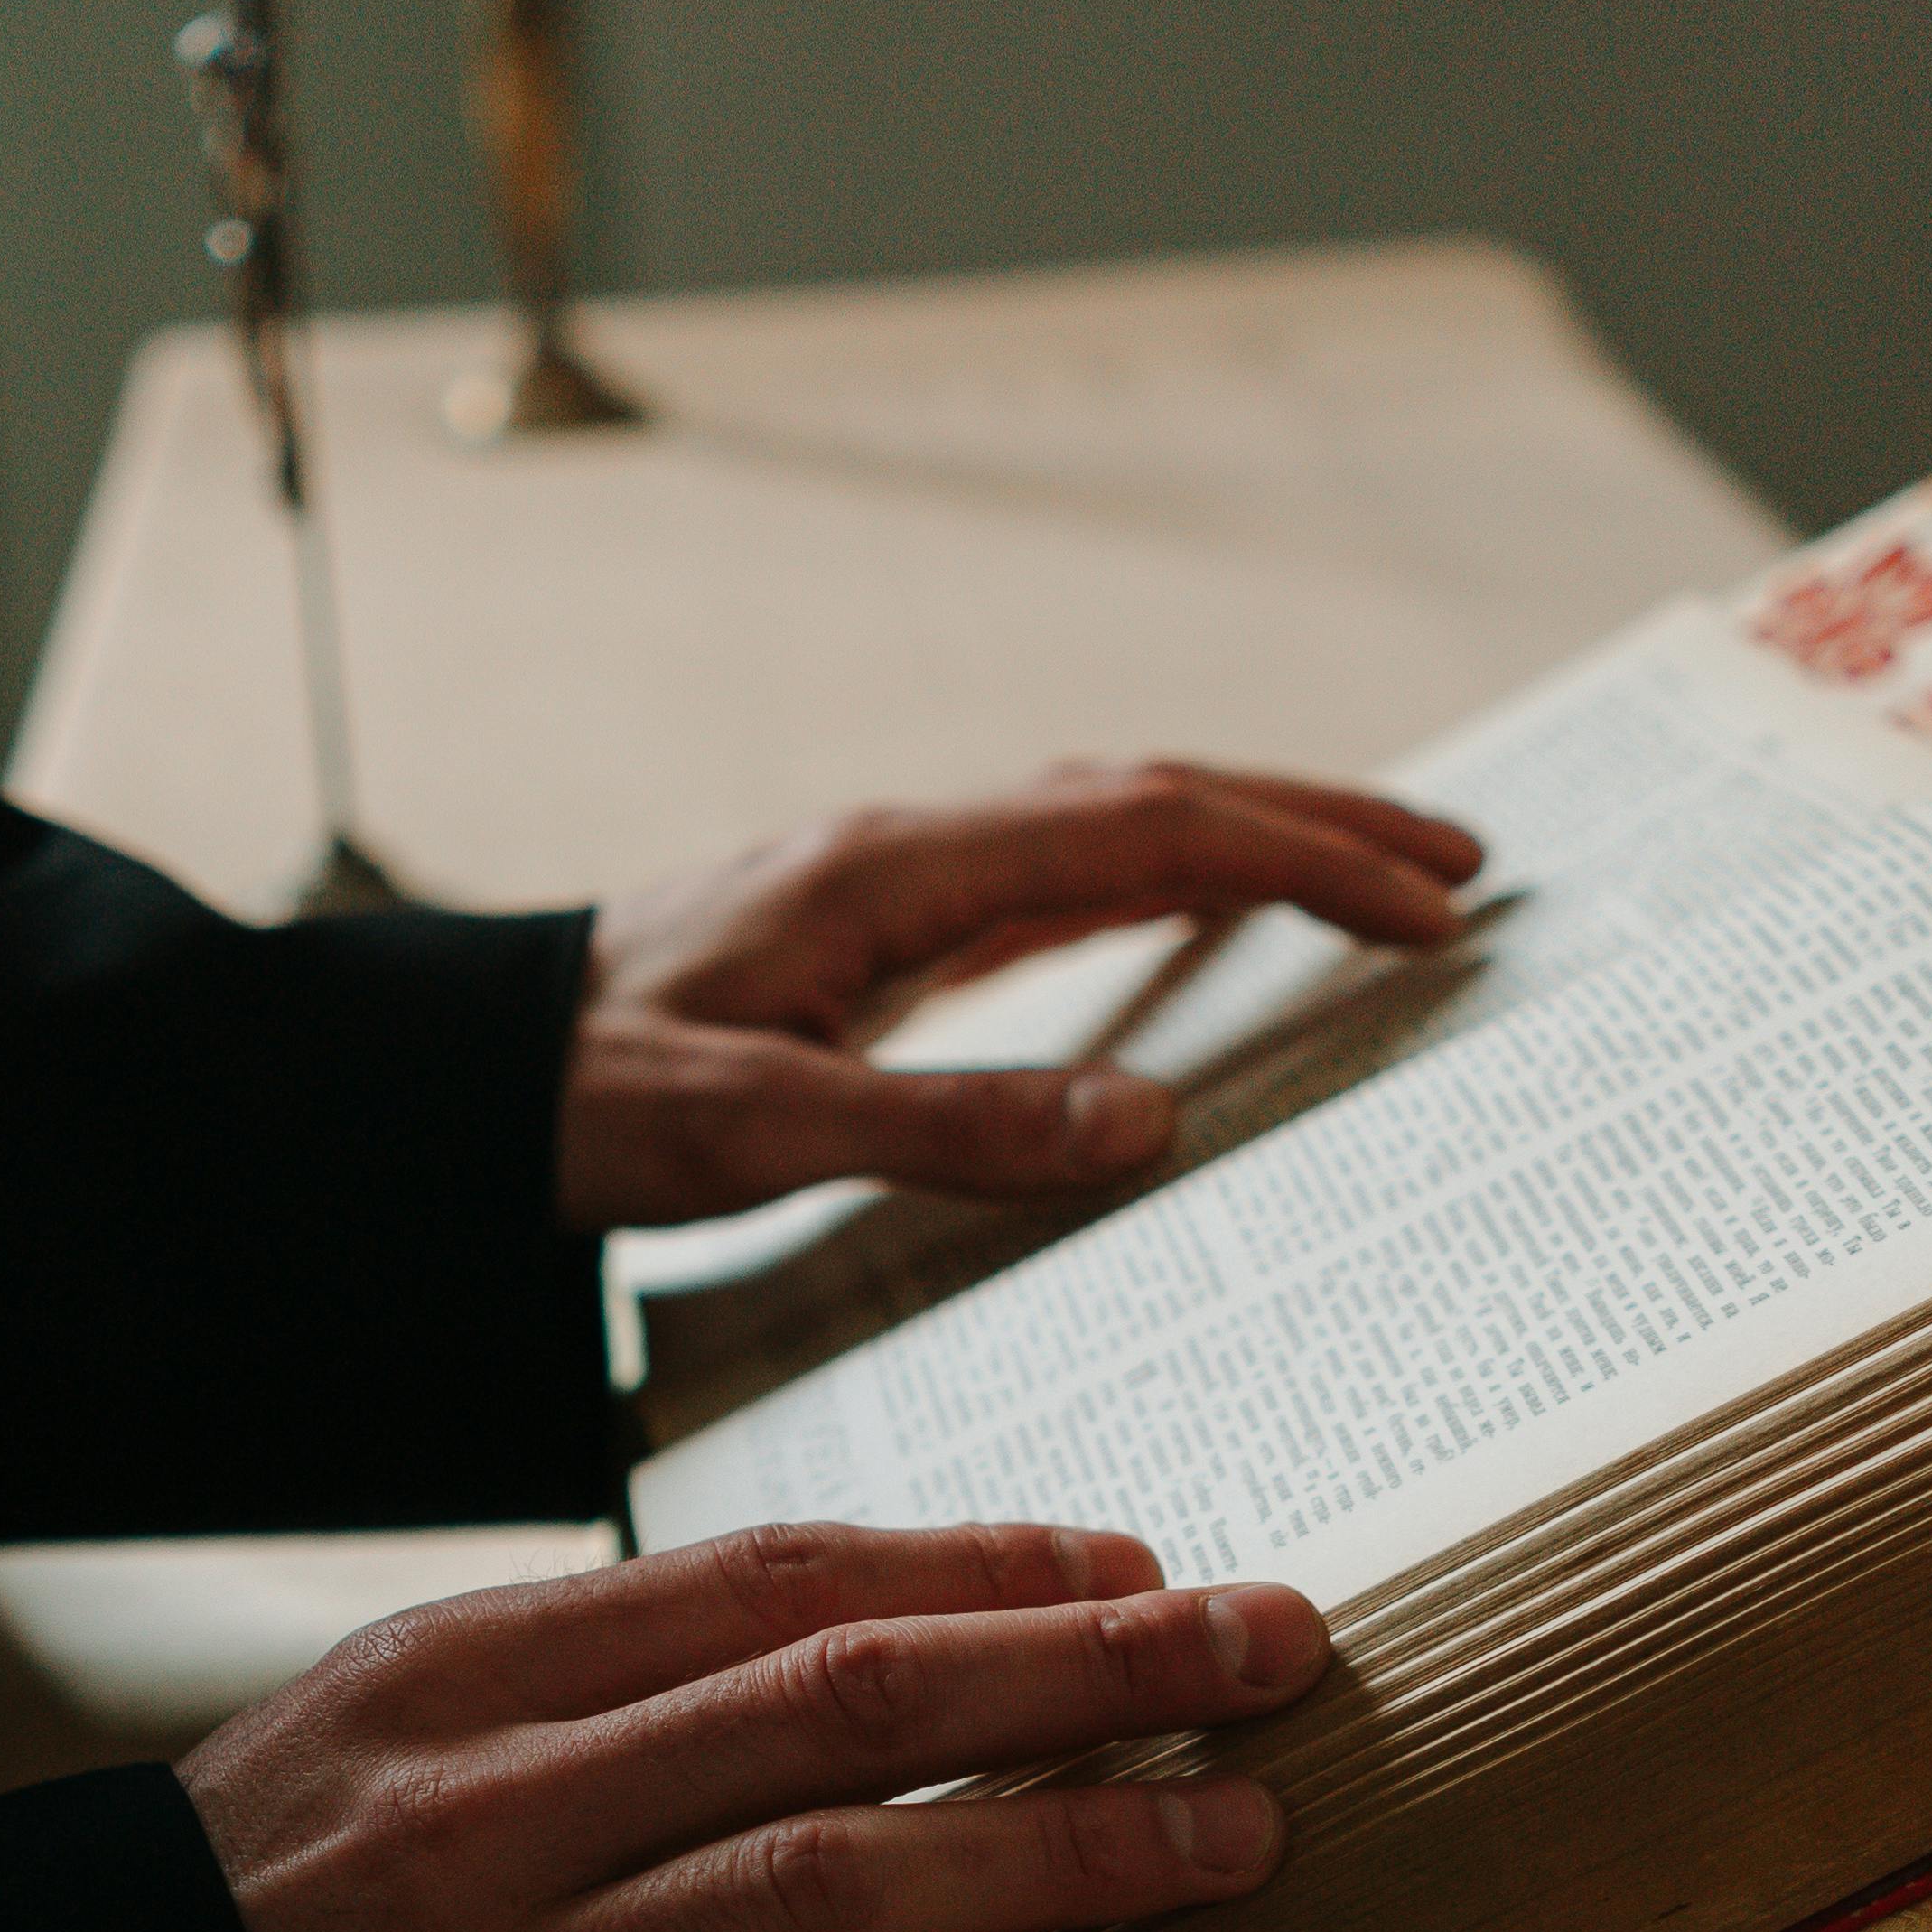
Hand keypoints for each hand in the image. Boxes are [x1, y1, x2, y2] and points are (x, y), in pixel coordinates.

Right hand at [183, 1517, 1327, 1931]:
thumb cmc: (246, 1915)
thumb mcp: (379, 1735)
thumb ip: (585, 1683)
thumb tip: (844, 1629)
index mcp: (466, 1678)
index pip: (771, 1584)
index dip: (979, 1567)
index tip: (1139, 1562)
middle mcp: (495, 1815)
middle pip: (843, 1704)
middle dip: (1085, 1669)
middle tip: (1272, 1648)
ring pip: (832, 1894)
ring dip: (1059, 1860)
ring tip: (1233, 1845)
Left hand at [557, 760, 1484, 1229]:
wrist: (465, 1081)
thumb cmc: (592, 1105)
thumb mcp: (759, 1131)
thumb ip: (950, 1130)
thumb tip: (1151, 1129)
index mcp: (900, 874)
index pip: (1147, 835)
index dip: (1302, 862)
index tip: (1429, 909)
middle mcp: (911, 851)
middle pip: (1155, 800)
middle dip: (1318, 825)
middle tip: (1466, 870)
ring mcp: (897, 883)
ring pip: (1113, 825)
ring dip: (1252, 839)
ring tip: (1380, 880)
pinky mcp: (878, 930)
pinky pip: (1059, 878)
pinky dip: (1164, 880)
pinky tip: (1208, 917)